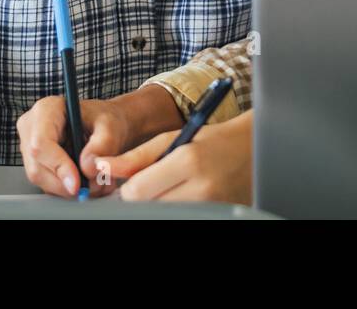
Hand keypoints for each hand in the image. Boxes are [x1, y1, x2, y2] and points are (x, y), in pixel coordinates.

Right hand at [16, 88, 181, 198]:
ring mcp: (33, 142)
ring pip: (39, 175)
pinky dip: (66, 187)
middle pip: (35, 162)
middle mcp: (34, 123)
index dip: (56, 165)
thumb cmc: (113, 119)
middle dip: (62, 180)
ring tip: (94, 186)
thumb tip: (89, 167)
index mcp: (48, 108)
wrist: (114, 124)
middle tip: (89, 191)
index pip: (39, 141)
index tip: (77, 182)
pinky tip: (86, 185)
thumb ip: (102, 145)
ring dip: (65, 187)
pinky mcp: (39, 158)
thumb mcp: (114, 127)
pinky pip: (46, 180)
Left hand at [99, 110, 252, 204]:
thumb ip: (136, 157)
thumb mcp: (172, 138)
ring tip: (170, 187)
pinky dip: (174, 209)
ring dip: (159, 204)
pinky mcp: (216, 216)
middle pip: (148, 207)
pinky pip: (182, 217)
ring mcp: (211, 207)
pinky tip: (181, 196)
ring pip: (163, 214)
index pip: (137, 190)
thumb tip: (105, 168)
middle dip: (143, 197)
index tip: (133, 181)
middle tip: (152, 184)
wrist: (251, 151)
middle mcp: (201, 188)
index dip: (128, 188)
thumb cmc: (211, 141)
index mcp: (187, 161)